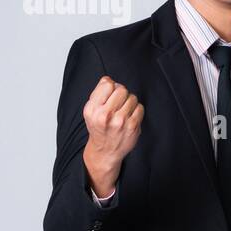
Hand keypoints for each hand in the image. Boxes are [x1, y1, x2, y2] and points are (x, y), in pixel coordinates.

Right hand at [82, 75, 143, 194]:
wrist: (105, 151)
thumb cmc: (99, 128)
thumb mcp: (91, 111)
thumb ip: (98, 93)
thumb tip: (109, 79)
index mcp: (92, 109)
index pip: (107, 84)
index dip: (111, 86)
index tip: (111, 93)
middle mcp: (104, 115)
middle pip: (121, 89)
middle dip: (122, 94)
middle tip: (119, 103)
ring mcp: (120, 121)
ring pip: (132, 98)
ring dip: (130, 102)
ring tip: (123, 111)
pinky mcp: (132, 126)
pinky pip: (140, 107)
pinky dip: (137, 110)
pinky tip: (130, 117)